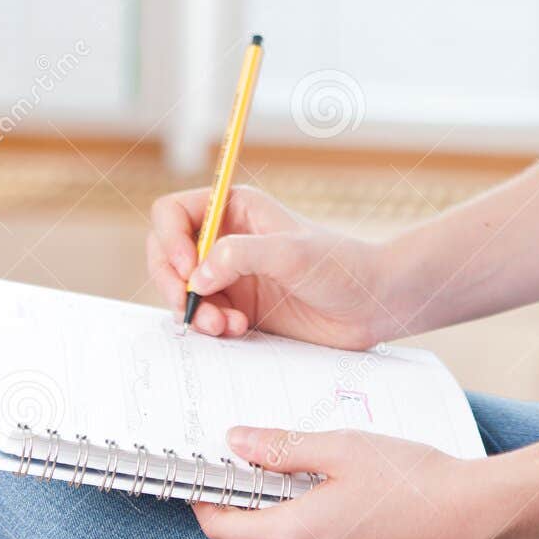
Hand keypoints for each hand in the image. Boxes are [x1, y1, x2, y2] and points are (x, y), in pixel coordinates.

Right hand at [147, 184, 392, 347]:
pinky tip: (238, 329)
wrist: (372, 305)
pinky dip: (211, 327)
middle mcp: (226, 238)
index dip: (169, 240)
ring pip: (181, 291)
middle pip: (166, 254)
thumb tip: (196, 276)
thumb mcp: (292, 253)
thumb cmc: (342, 266)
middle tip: (191, 308)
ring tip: (227, 325)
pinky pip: (203, 316)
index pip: (173, 213)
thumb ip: (240, 256)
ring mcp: (230, 275)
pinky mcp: (238, 306)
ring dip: (195, 311)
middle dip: (173, 283)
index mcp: (235, 208)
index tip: (188, 269)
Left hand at [192, 426, 532, 538]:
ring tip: (331, 472)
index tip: (202, 473)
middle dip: (260, 498)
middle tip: (278, 456)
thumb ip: (281, 448)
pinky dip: (324, 529)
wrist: (475, 519)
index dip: (206, 500)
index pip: (223, 528)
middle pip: (258, 535)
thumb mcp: (342, 448)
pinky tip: (357, 500)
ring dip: (296, 512)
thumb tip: (235, 442)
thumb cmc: (412, 479)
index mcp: (294, 537)